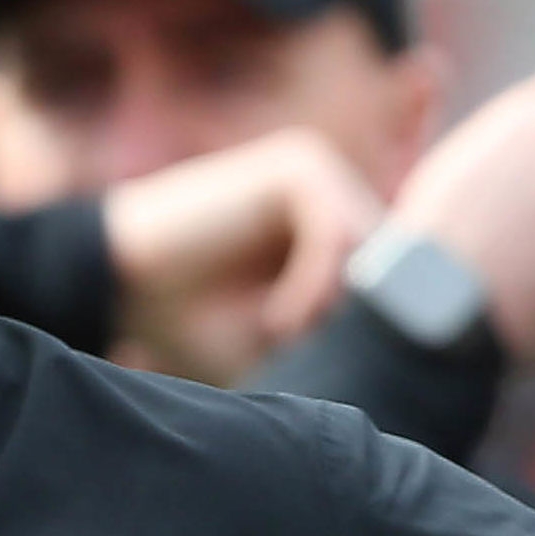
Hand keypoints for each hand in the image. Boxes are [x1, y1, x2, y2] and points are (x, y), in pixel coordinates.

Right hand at [99, 126, 385, 381]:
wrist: (119, 285)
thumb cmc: (195, 324)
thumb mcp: (286, 344)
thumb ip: (344, 338)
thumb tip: (416, 365)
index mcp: (337, 233)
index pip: (403, 279)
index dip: (380, 330)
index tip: (341, 370)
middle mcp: (336, 195)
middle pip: (401, 263)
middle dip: (361, 321)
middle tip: (306, 358)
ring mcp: (319, 174)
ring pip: (376, 250)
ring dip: (337, 310)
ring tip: (283, 340)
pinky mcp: (296, 165)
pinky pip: (338, 231)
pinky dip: (316, 286)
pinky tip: (276, 320)